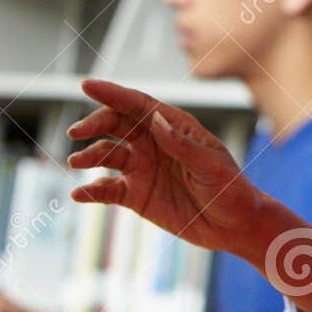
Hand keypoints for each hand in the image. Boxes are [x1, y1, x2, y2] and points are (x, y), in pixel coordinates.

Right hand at [66, 80, 263, 255]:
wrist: (234, 226)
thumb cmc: (231, 190)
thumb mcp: (212, 166)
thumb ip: (183, 146)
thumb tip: (156, 120)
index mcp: (174, 127)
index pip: (138, 105)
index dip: (113, 94)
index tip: (87, 85)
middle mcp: (154, 144)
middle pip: (117, 124)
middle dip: (95, 123)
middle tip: (77, 132)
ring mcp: (143, 169)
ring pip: (107, 155)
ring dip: (90, 155)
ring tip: (77, 162)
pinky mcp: (137, 196)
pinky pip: (107, 190)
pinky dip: (91, 190)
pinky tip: (79, 194)